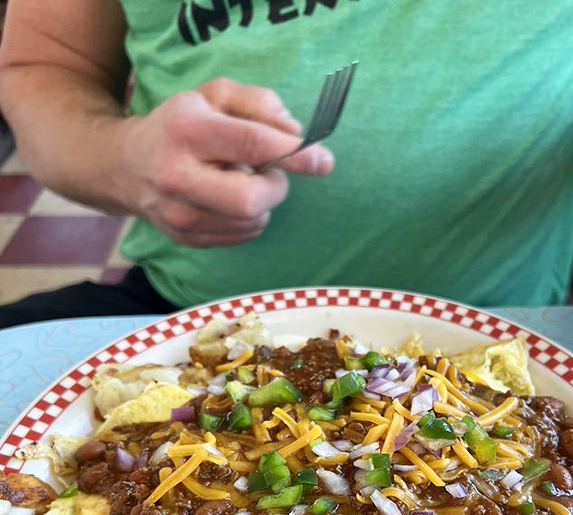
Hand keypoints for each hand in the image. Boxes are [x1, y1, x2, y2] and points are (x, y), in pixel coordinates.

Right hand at [120, 78, 333, 247]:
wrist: (127, 166)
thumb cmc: (181, 124)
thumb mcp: (216, 95)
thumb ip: (260, 104)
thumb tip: (296, 135)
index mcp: (187, 130)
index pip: (252, 144)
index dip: (295, 153)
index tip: (323, 160)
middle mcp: (178, 177)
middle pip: (251, 200)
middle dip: (275, 186)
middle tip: (268, 171)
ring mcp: (180, 215)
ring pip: (252, 220)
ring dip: (262, 201)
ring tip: (238, 179)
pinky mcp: (188, 239)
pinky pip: (244, 235)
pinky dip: (250, 217)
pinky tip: (228, 198)